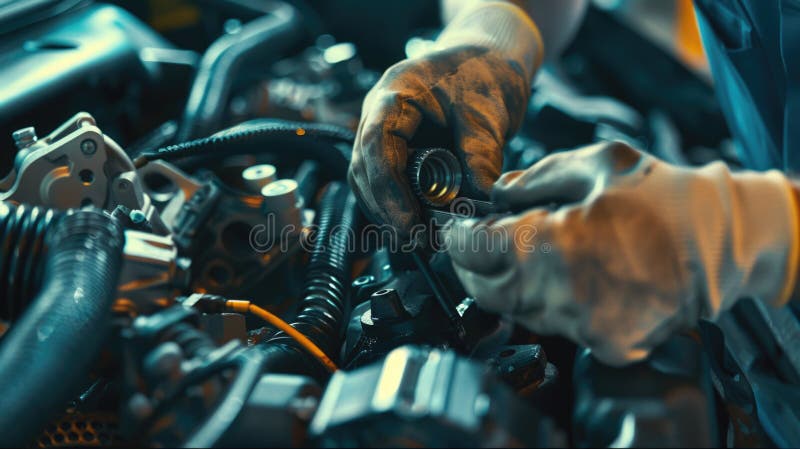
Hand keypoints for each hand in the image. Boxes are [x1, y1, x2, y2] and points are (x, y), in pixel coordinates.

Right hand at [348, 2, 542, 233]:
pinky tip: (420, 225)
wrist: (488, 58)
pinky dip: (400, 205)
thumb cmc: (484, 70)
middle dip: (387, 209)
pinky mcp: (397, 148)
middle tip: (415, 240)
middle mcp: (380, 113)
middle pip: (364, 169)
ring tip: (421, 239)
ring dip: (390, 212)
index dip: (387, 191)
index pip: (375, 145)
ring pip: (369, 180)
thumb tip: (480, 201)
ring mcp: (384, 131)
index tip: (407, 224)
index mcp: (395, 94)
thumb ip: (481, 154)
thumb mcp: (487, 111)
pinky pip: (387, 181)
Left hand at [447, 141, 798, 364]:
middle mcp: (564, 295)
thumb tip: (496, 193)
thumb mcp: (596, 165)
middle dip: (473, 268)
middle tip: (473, 247)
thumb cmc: (662, 197)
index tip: (452, 229)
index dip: (457, 239)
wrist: (723, 243)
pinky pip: (558, 326)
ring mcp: (586, 327)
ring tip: (524, 254)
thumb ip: (535, 178)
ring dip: (511, 283)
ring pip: (520, 311)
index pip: (476, 252)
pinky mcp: (606, 345)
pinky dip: (548, 303)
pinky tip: (562, 278)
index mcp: (556, 245)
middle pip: (488, 291)